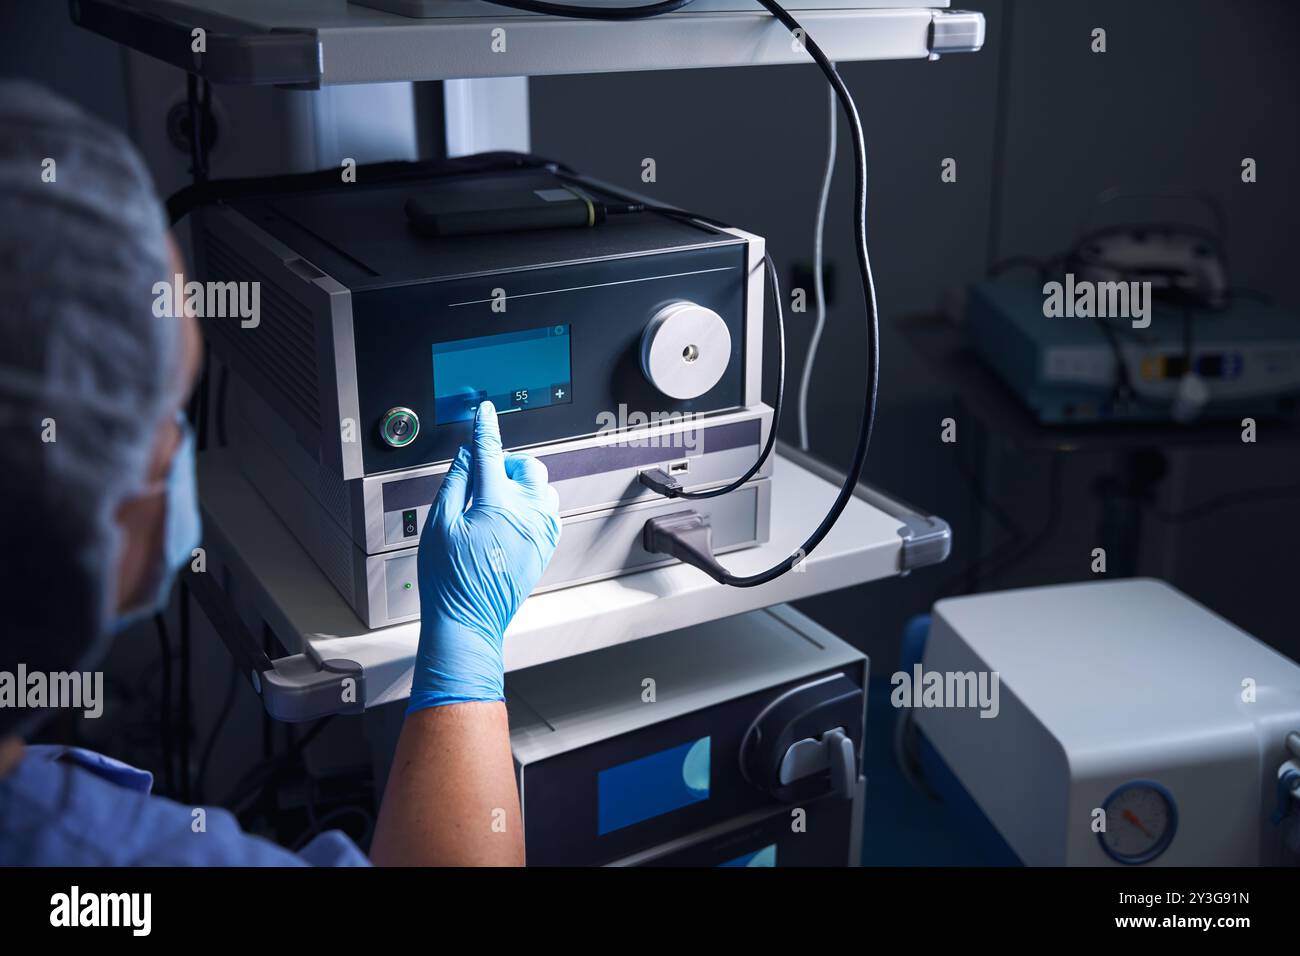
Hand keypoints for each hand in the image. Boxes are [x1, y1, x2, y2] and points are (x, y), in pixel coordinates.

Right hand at [407, 401, 560, 711]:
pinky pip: (549, 511)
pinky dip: (534, 505)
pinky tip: (511, 518)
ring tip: (496, 501)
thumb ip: (456, 482)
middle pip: (527, 466)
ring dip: (522, 484)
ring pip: (543, 487)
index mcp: (496, 504)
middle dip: (506, 463)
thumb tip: (467, 456)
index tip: (484, 412)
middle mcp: (526, 514)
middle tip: (483, 478)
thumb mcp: (439, 524)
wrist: (469, 620)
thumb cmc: (450, 579)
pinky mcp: (546, 546)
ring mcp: (541, 530)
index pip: (490, 452)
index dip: (485, 427)